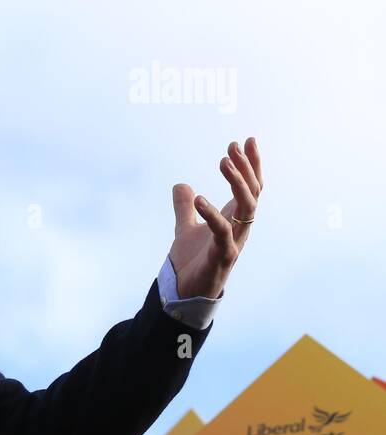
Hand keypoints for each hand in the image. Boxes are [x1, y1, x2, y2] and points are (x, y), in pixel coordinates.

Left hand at [168, 138, 261, 299]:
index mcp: (234, 220)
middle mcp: (240, 229)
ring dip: (237, 183)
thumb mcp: (185, 228)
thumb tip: (181, 185)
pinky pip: (222, 232)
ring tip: (223, 161)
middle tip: (233, 146)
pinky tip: (199, 198)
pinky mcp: (222, 257)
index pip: (250, 187)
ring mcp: (234, 242)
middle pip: (253, 193)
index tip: (247, 140)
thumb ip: (185, 208)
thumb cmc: (192, 263)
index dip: (251, 164)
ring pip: (247, 208)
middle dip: (246, 167)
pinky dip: (212, 214)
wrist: (184, 294)